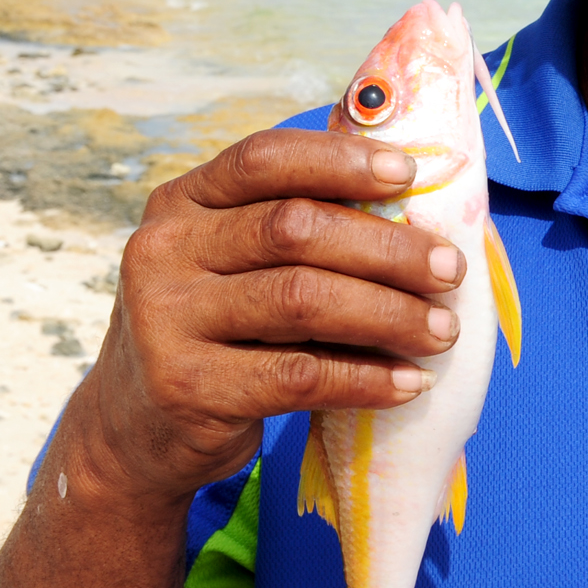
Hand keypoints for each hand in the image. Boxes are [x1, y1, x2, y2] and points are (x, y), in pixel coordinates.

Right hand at [71, 130, 466, 505]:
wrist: (137, 428)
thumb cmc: (217, 331)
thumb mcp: (233, 265)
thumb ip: (296, 229)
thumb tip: (413, 202)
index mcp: (182, 202)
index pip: (265, 159)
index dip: (341, 161)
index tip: (409, 173)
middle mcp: (163, 250)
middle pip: (295, 229)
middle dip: (388, 247)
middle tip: (450, 270)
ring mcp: (166, 320)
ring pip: (302, 300)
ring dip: (389, 314)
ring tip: (442, 330)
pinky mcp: (185, 388)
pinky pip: (297, 376)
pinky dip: (366, 378)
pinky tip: (409, 382)